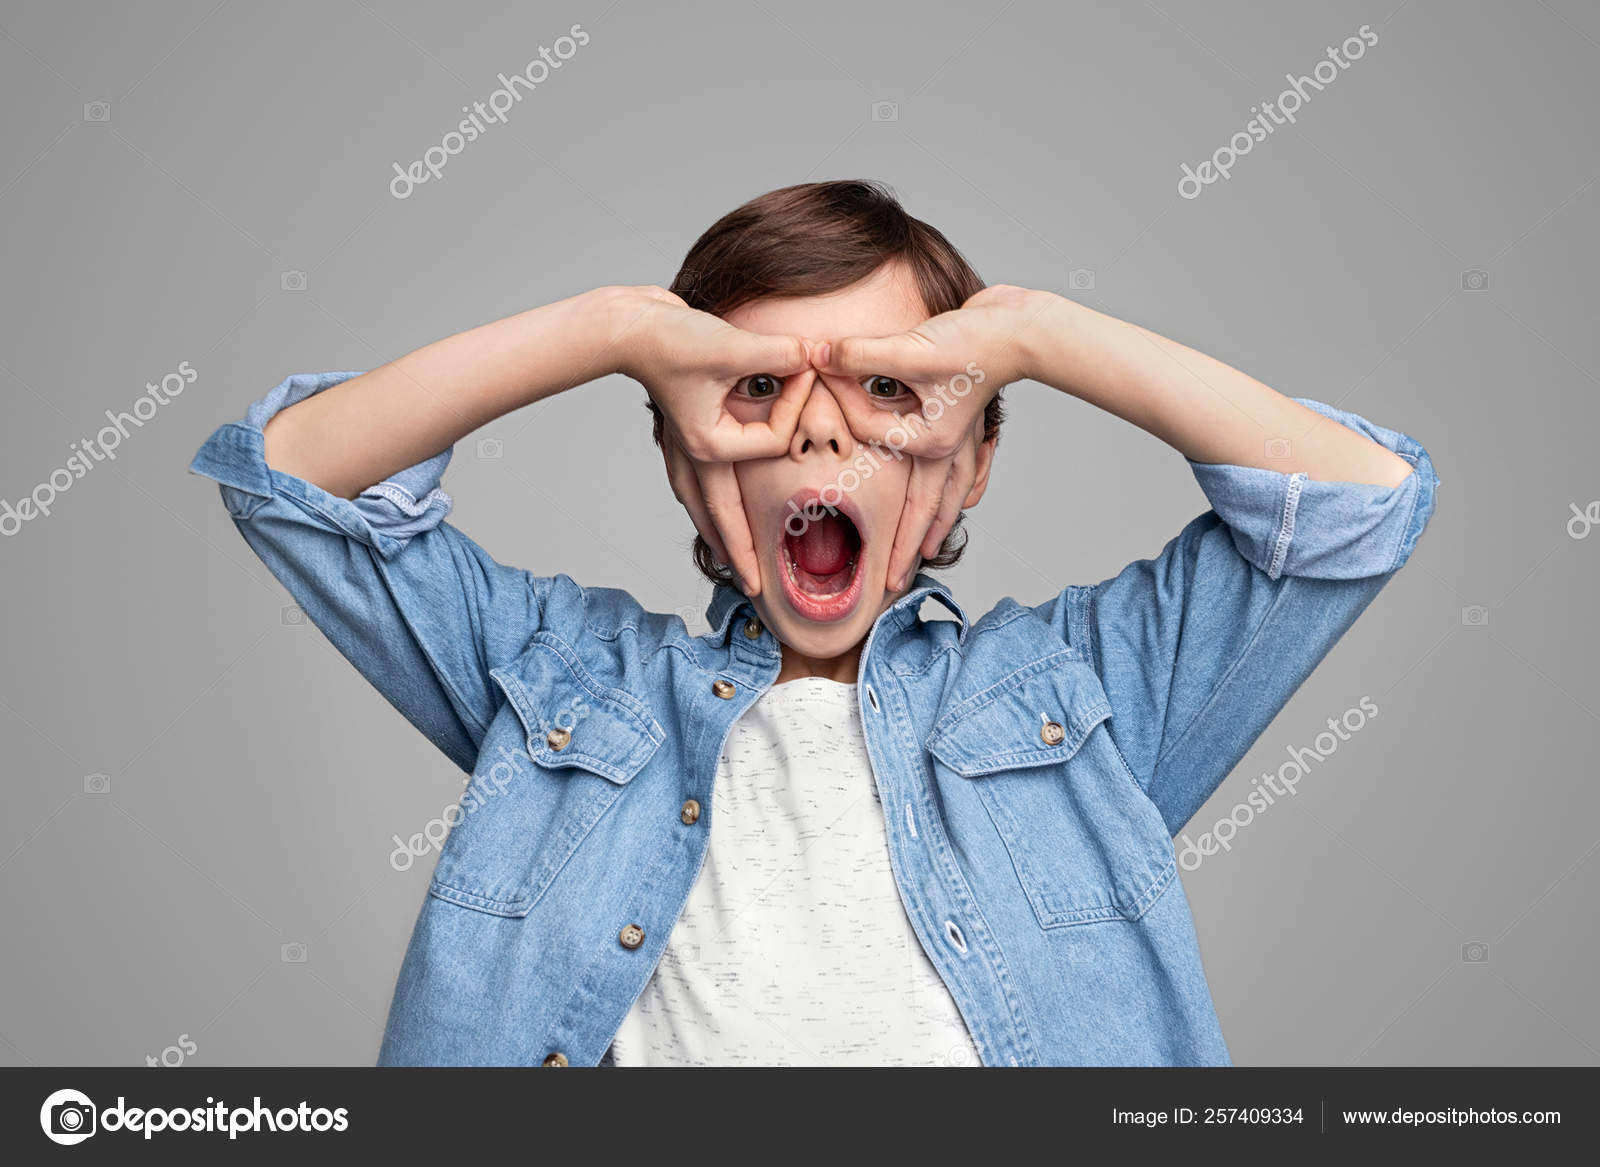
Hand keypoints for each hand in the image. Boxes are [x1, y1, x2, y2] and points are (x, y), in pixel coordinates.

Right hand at [614, 287, 812, 594]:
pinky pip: (691, 479)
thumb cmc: (671, 337)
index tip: (809, 367)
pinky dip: (700, 498)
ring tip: (726, 560)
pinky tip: (702, 506)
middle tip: (754, 588)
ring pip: (699, 502)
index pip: (772, 442)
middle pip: (719, 516)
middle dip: (738, 553)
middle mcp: (693, 453)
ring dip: (714, 530)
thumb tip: (817, 355)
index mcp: (707, 444)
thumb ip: (780, 354)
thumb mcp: (731, 345)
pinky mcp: (680, 431)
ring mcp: (683, 445)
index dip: (797, 405)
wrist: (628, 324)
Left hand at [811, 284, 1052, 588]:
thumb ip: (861, 355)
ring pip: (948, 493)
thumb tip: (819, 355)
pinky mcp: (968, 422)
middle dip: (906, 548)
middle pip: (923, 509)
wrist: (1020, 325)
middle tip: (891, 584)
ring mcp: (961, 439)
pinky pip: (967, 467)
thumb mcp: (910, 349)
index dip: (845, 405)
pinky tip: (967, 498)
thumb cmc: (972, 340)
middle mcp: (947, 448)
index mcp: (931, 443)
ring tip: (930, 552)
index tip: (825, 375)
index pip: (872, 436)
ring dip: (937, 522)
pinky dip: (966, 486)